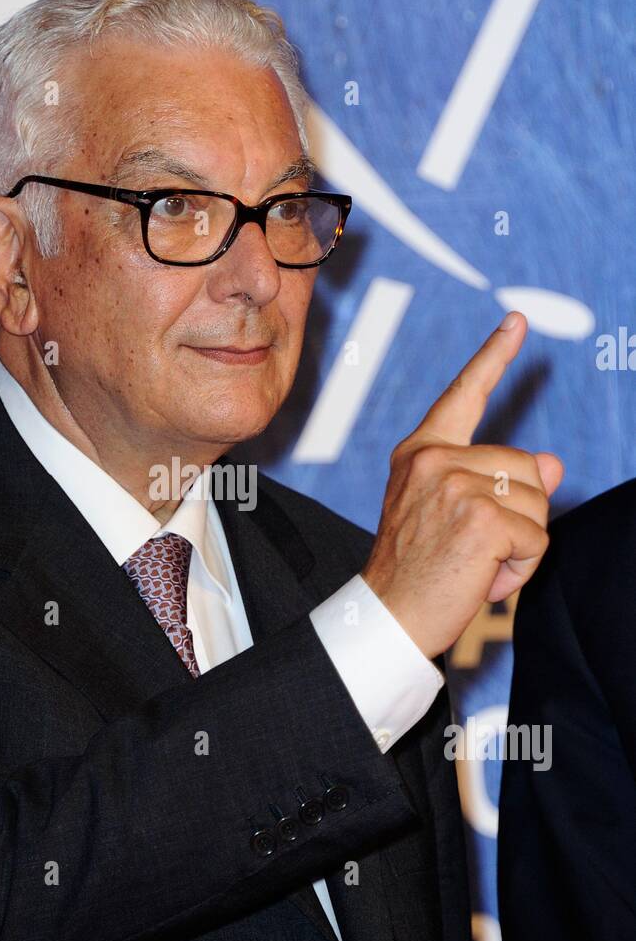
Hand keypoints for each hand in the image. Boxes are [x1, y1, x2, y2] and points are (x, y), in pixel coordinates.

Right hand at [362, 312, 563, 659]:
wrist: (387, 618)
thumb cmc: (417, 573)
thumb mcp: (455, 516)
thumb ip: (500, 482)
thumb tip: (554, 462)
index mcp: (420, 453)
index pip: (464, 396)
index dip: (494, 357)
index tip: (517, 321)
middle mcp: (434, 459)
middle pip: (523, 466)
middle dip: (519, 515)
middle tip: (474, 551)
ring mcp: (455, 484)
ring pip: (536, 502)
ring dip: (521, 545)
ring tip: (475, 566)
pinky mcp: (481, 516)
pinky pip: (537, 538)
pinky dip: (521, 569)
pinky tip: (482, 580)